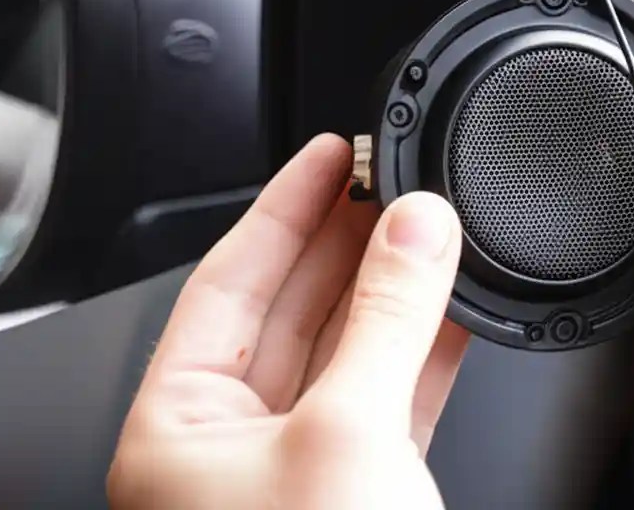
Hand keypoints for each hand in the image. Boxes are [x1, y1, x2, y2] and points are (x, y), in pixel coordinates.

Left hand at [108, 135, 468, 509]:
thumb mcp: (348, 433)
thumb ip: (387, 318)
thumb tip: (415, 226)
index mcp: (177, 434)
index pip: (225, 284)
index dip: (282, 209)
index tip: (329, 155)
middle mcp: (232, 447)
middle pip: (290, 310)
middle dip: (346, 242)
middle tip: (390, 183)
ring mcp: (300, 466)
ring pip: (349, 352)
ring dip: (395, 292)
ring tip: (430, 229)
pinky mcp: (361, 486)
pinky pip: (393, 397)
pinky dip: (428, 351)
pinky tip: (456, 307)